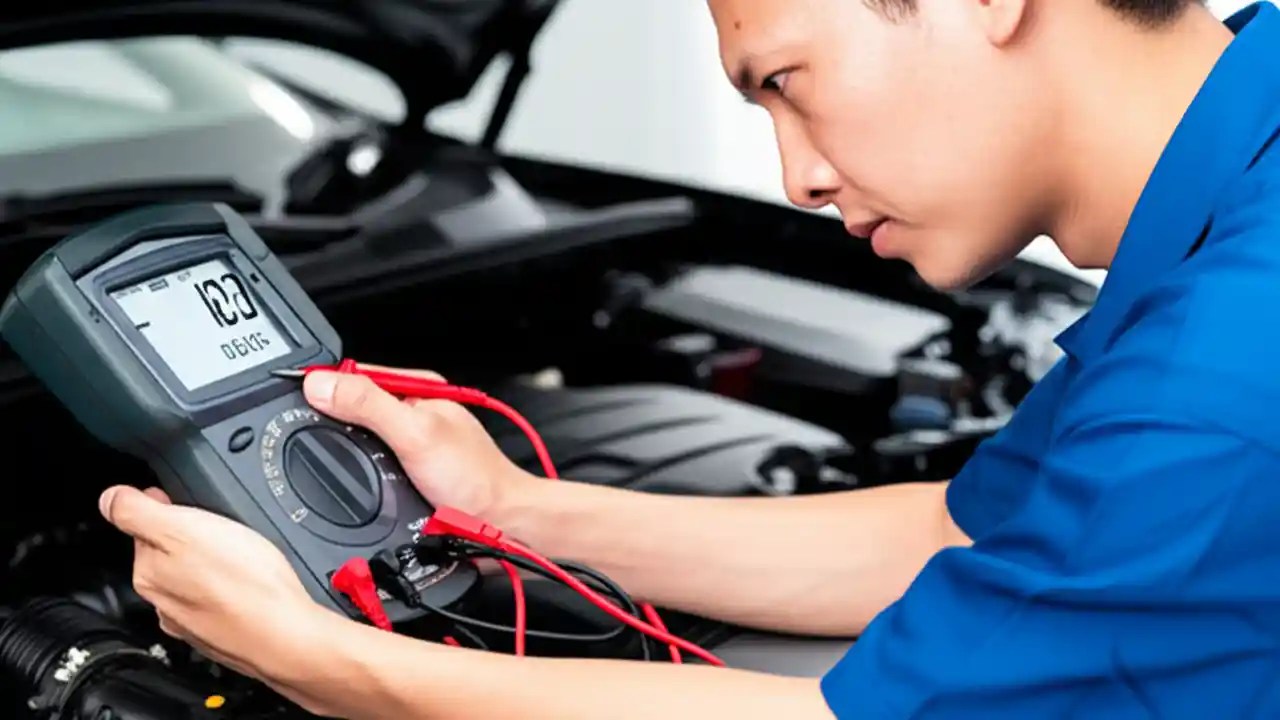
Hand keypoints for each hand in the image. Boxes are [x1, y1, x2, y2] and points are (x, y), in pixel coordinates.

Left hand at [98, 485, 336, 709]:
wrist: (284, 634)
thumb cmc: (243, 583)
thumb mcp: (183, 528)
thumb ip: (139, 511)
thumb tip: (108, 498)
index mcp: (149, 572)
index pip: (138, 528)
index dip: (154, 505)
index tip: (168, 495)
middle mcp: (164, 601)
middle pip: (161, 557)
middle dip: (176, 537)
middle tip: (200, 520)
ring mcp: (191, 621)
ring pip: (187, 581)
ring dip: (199, 564)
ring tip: (223, 549)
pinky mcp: (219, 633)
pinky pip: (211, 602)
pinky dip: (219, 589)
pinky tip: (238, 582)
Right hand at [302, 365, 538, 521]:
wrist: (501, 526)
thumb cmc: (476, 479)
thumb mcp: (415, 434)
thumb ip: (369, 405)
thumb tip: (320, 384)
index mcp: (416, 389)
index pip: (354, 374)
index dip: (323, 385)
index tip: (292, 399)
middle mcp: (411, 413)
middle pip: (351, 410)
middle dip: (330, 426)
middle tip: (312, 443)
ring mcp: (408, 445)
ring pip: (357, 444)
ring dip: (345, 459)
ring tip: (338, 469)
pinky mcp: (406, 474)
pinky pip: (367, 470)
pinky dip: (358, 480)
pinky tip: (356, 489)